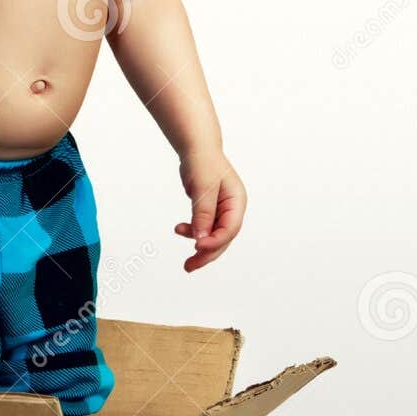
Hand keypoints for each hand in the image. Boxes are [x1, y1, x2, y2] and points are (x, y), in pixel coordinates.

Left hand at [174, 146, 246, 271]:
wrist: (197, 149)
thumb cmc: (203, 162)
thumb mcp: (203, 188)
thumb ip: (203, 214)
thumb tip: (201, 240)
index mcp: (237, 201)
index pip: (230, 228)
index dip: (215, 240)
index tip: (196, 246)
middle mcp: (232, 209)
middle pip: (223, 238)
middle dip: (207, 254)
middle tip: (189, 266)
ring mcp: (222, 211)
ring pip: (213, 237)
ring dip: (199, 248)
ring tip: (186, 262)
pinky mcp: (210, 211)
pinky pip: (204, 228)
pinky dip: (192, 232)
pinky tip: (179, 229)